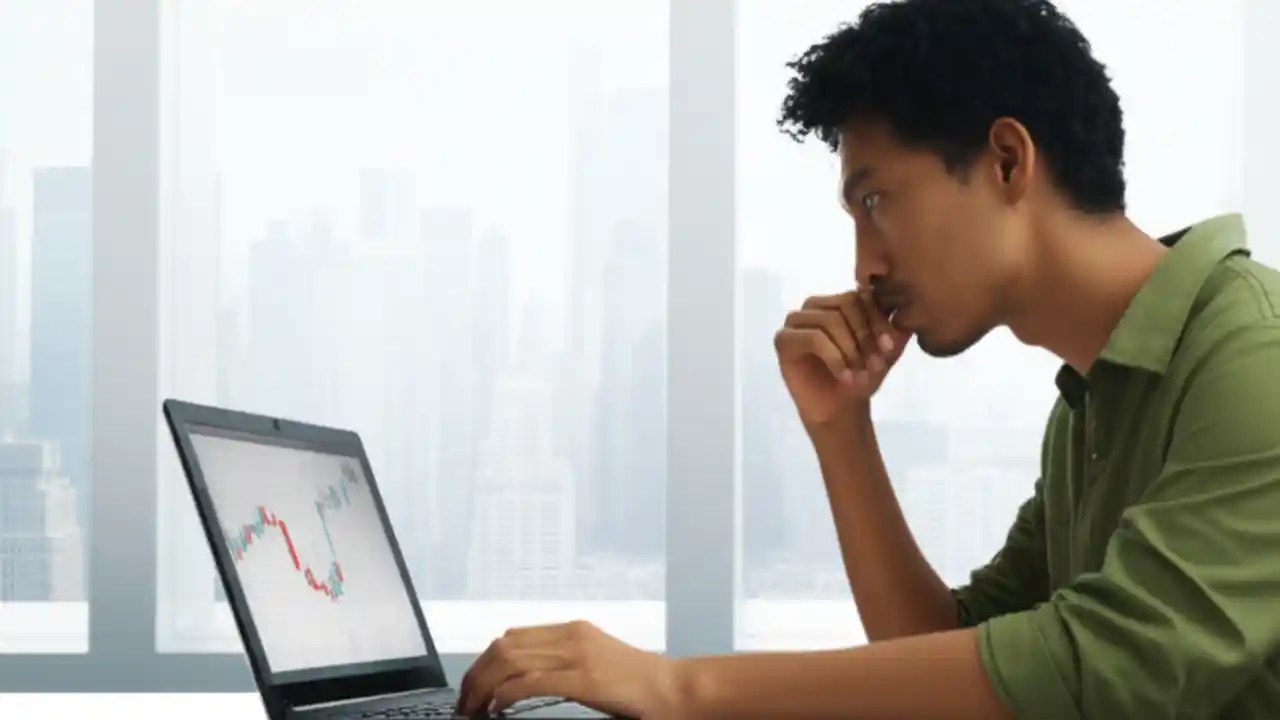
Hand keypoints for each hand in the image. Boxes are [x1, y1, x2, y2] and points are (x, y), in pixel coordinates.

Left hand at [456, 620, 682, 718]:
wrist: (675, 690)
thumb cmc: (639, 684)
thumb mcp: (597, 662)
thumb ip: (565, 662)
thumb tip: (525, 680)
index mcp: (573, 630)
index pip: (513, 637)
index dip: (484, 661)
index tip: (473, 684)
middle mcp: (571, 636)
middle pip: (503, 646)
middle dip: (476, 674)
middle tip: (465, 701)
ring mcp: (577, 655)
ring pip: (509, 661)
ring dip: (483, 686)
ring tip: (474, 709)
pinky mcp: (583, 679)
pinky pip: (528, 682)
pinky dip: (504, 695)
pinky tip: (495, 709)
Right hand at [774, 286, 911, 424]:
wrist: (841, 410)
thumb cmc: (862, 377)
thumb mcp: (887, 350)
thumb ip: (897, 327)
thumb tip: (908, 306)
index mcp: (839, 301)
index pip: (861, 295)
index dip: (877, 320)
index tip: (890, 348)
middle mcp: (816, 305)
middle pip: (845, 304)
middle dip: (864, 336)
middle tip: (875, 364)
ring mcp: (797, 321)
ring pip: (829, 320)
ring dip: (850, 350)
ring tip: (860, 374)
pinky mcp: (783, 340)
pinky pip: (812, 338)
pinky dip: (833, 358)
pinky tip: (844, 376)